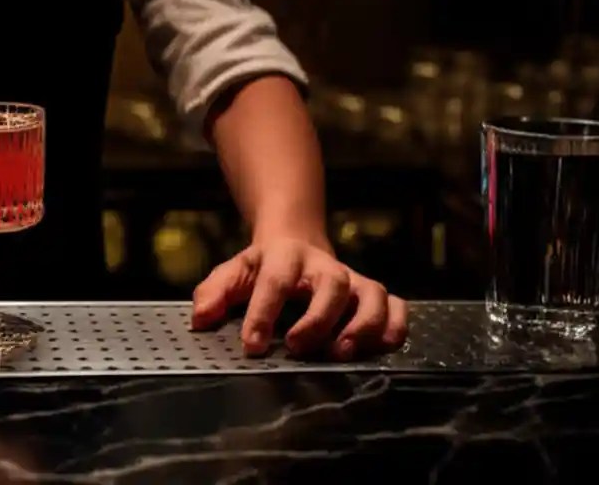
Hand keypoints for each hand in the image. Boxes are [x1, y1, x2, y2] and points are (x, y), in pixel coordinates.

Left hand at [190, 239, 407, 359]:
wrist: (295, 245)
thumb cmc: (261, 268)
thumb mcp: (232, 273)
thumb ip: (213, 293)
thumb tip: (201, 318)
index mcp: (284, 257)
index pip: (275, 281)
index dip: (263, 313)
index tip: (252, 345)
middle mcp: (324, 266)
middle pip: (332, 285)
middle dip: (318, 320)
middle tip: (297, 347)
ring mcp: (353, 279)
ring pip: (372, 295)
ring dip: (362, 326)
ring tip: (341, 352)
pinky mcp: (373, 293)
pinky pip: (397, 307)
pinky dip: (395, 327)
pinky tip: (381, 347)